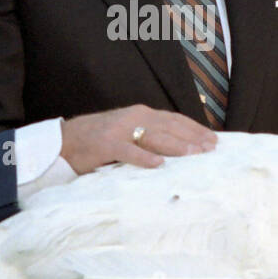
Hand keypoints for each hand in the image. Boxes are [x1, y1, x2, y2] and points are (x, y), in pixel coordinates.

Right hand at [60, 105, 216, 173]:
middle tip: (212, 149)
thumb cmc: (99, 139)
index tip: (214, 139)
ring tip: (195, 154)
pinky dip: (144, 158)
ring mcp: (119, 130)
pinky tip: (159, 165)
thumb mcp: (128, 132)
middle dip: (193, 138)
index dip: (195, 129)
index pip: (175, 120)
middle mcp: (133, 118)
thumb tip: (179, 148)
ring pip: (153, 137)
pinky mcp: (105, 145)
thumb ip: (150, 135)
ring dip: (176, 146)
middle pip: (169, 127)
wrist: (63, 141)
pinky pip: (128, 152)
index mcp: (141, 114)